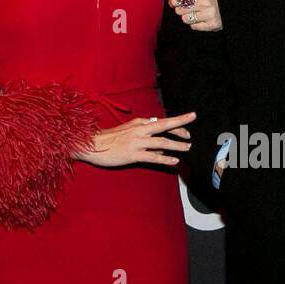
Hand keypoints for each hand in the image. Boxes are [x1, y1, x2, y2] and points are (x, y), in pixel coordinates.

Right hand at [74, 112, 195, 167]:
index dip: (176, 123)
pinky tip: (174, 161)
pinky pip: (152, 156)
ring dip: (176, 145)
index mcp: (139, 123)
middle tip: (192, 129)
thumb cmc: (110, 138)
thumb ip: (143, 130)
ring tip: (187, 148)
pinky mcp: (132, 154)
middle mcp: (139, 130)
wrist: (92, 145)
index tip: (187, 126)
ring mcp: (136, 142)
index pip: (162, 122)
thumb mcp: (128, 129)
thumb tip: (157, 133)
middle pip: (164, 126)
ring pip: (161, 142)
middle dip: (180, 126)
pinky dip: (165, 159)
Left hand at [169, 0, 222, 30]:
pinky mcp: (213, 24)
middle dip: (181, 8)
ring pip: (185, 19)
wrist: (234, 2)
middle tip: (187, 7)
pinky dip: (196, 23)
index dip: (173, 0)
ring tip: (196, 12)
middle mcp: (205, 2)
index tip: (174, 2)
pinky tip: (202, 18)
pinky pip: (194, 27)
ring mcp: (209, 14)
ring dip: (188, 16)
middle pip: (179, 10)